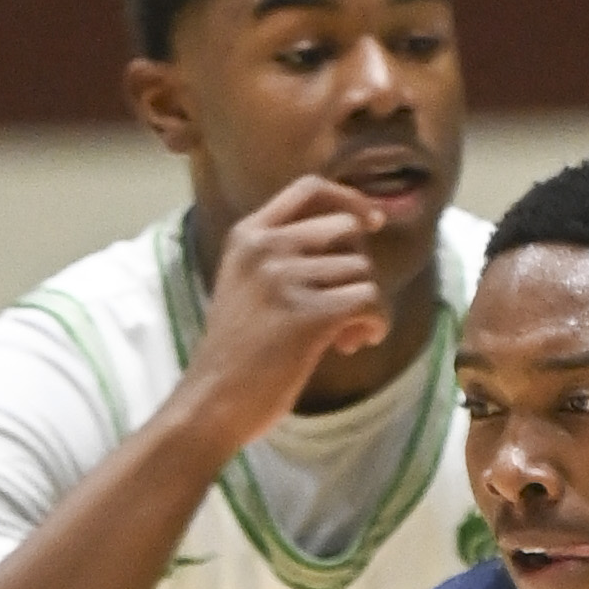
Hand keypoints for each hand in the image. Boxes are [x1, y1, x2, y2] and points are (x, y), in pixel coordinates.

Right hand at [177, 177, 393, 452]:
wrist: (214, 399)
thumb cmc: (237, 352)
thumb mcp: (247, 285)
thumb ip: (284, 258)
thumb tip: (351, 249)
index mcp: (249, 234)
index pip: (310, 189)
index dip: (350, 200)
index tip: (374, 220)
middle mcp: (266, 247)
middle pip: (347, 230)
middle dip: (361, 268)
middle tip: (350, 307)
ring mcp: (285, 278)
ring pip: (363, 271)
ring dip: (366, 307)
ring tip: (344, 337)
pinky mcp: (308, 315)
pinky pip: (369, 301)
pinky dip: (374, 324)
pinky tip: (353, 344)